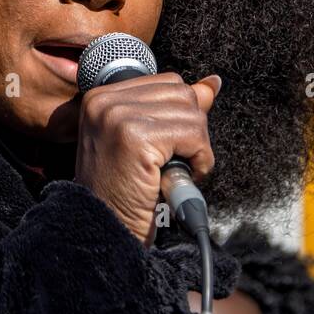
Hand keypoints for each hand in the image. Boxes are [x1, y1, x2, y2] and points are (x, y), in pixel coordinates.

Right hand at [74, 72, 221, 244]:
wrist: (105, 230)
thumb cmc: (123, 192)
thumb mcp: (146, 143)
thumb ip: (176, 110)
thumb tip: (211, 84)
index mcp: (102, 97)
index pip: (167, 82)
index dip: (182, 115)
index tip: (176, 144)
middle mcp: (104, 101)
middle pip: (181, 93)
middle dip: (192, 130)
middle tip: (177, 161)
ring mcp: (117, 116)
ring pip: (191, 114)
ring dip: (197, 148)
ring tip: (177, 172)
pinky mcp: (135, 138)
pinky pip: (192, 135)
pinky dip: (200, 159)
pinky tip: (182, 177)